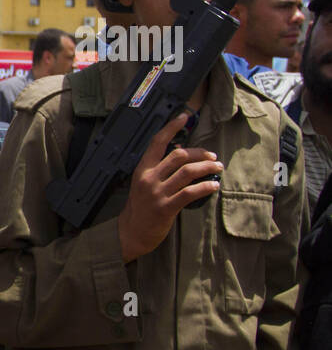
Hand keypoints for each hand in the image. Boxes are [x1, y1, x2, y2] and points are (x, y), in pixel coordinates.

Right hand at [116, 113, 222, 261]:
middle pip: (179, 156)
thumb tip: (180, 153)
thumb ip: (158, 169)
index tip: (184, 116)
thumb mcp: (143, 184)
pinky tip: (213, 186)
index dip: (171, 128)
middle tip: (212, 157)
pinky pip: (190, 193)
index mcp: (143, 170)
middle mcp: (149, 178)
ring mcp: (157, 193)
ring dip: (207, 168)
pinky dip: (205, 187)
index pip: (157, 143)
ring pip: (188, 172)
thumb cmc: (140, 208)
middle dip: (200, 153)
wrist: (132, 232)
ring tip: (217, 168)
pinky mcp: (167, 207)